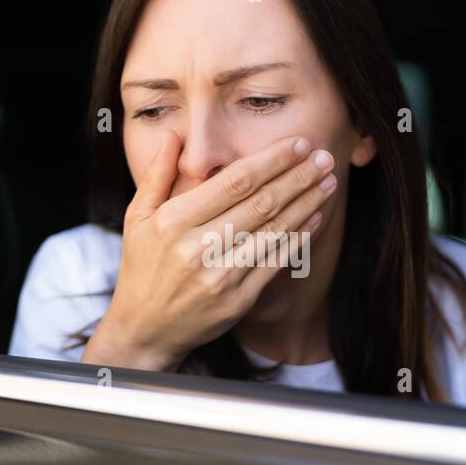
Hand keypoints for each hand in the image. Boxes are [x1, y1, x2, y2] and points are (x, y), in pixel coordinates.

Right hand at [84, 130, 337, 371]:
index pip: (234, 181)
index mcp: (174, 221)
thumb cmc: (142, 267)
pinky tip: (315, 217)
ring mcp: (220, 276)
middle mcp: (197, 248)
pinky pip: (276, 261)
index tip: (296, 144)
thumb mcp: (137, 217)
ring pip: (274, 230)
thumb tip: (175, 135)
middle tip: (323, 157)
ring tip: (328, 182)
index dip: (271, 160)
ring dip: (306, 203)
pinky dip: (299, 237)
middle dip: (298, 176)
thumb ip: (157, 174)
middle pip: (260, 203)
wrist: (145, 329)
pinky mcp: (238, 300)